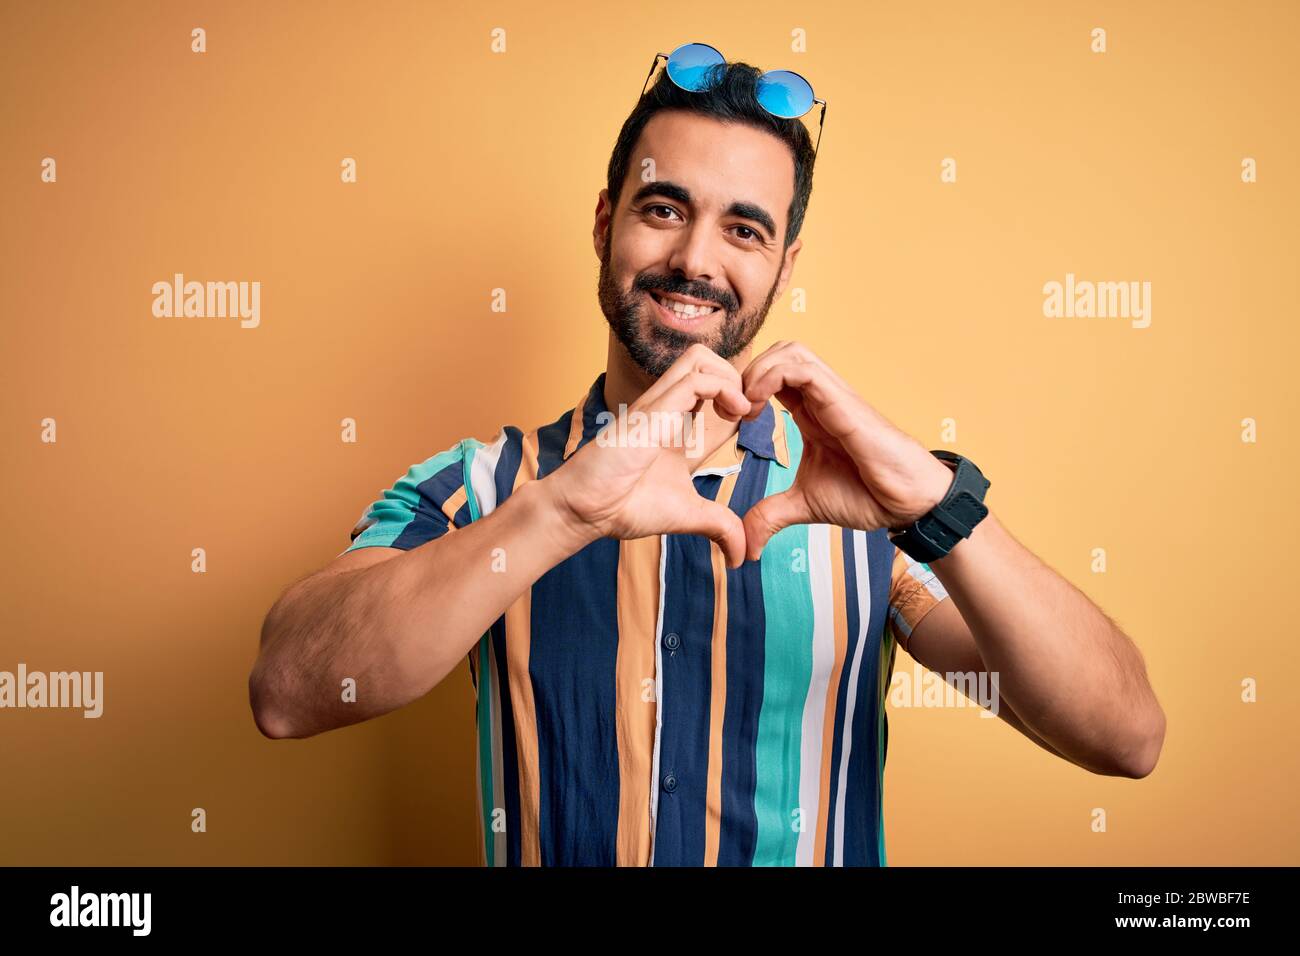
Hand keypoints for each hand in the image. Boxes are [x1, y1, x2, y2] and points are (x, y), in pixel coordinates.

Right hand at [548, 344, 754, 568]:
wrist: (585, 510)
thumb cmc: (624, 506)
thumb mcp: (687, 515)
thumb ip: (718, 526)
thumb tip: (740, 556)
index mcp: (677, 426)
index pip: (715, 392)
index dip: (740, 399)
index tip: (753, 422)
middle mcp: (668, 408)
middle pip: (706, 360)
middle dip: (737, 376)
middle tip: (749, 411)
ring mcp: (659, 405)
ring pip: (700, 358)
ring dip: (731, 378)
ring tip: (742, 410)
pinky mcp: (652, 410)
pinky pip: (695, 379)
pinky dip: (724, 388)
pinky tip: (735, 416)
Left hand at [738, 341, 955, 561]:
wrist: (907, 502)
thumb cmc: (867, 494)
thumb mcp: (805, 505)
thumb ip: (772, 516)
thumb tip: (746, 546)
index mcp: (810, 412)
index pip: (772, 375)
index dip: (744, 388)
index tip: (731, 421)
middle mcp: (820, 397)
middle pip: (779, 351)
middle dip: (748, 371)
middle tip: (733, 409)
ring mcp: (831, 395)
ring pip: (790, 350)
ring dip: (758, 370)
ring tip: (745, 407)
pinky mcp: (842, 401)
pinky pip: (803, 369)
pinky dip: (772, 377)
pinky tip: (758, 408)